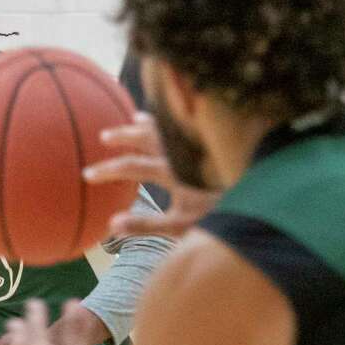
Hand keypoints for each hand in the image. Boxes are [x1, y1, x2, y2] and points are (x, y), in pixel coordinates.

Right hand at [84, 112, 221, 238]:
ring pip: (165, 125)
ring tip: (134, 119)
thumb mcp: (180, 225)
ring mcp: (197, 142)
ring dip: (147, 123)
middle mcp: (182, 151)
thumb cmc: (216, 215)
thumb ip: (146, 224)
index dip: (108, 170)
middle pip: (144, 137)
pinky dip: (172, 121)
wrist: (256, 198)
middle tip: (104, 137)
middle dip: (122, 137)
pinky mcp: (211, 140)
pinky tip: (171, 122)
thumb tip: (112, 224)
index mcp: (173, 171)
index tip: (88, 175)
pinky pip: (187, 122)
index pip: (131, 166)